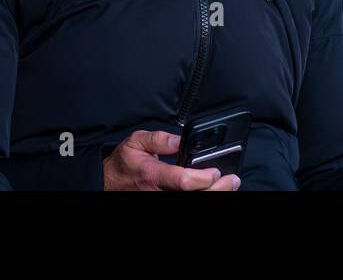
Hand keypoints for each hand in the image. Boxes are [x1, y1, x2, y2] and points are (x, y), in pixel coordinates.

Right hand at [102, 130, 240, 190]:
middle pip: (195, 196)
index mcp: (153, 176)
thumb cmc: (123, 165)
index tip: (215, 171)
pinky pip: (189, 203)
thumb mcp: (135, 142)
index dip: (203, 178)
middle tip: (232, 180)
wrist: (109, 184)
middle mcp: (160, 193)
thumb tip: (180, 139)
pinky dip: (204, 196)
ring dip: (214, 195)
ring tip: (229, 186)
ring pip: (195, 202)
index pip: (183, 181)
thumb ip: (159, 139)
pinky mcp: (165, 203)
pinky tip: (213, 191)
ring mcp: (164, 201)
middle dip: (218, 189)